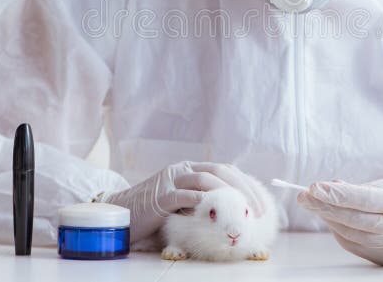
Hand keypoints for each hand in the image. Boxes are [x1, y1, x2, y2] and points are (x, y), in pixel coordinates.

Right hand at [105, 161, 265, 241]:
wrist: (121, 212)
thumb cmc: (154, 211)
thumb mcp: (182, 202)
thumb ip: (201, 200)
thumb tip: (233, 211)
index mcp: (189, 169)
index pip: (224, 169)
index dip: (245, 183)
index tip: (261, 201)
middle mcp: (181, 170)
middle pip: (219, 171)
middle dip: (243, 188)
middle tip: (258, 209)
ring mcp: (170, 181)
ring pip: (204, 179)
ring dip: (227, 194)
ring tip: (242, 210)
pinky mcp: (160, 196)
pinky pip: (184, 195)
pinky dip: (201, 200)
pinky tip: (215, 209)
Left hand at [297, 178, 382, 265]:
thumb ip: (362, 188)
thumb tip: (329, 188)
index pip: (367, 200)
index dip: (339, 195)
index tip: (315, 187)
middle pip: (356, 221)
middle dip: (326, 207)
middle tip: (305, 196)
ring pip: (353, 235)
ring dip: (330, 219)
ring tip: (315, 203)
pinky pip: (356, 246)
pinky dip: (341, 232)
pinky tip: (333, 219)